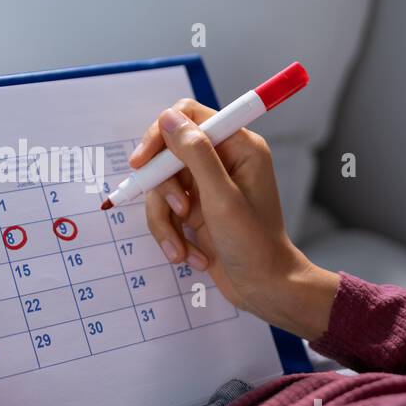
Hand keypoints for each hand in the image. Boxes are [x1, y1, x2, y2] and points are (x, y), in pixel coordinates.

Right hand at [131, 100, 338, 340]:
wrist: (263, 289)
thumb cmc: (254, 244)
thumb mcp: (222, 198)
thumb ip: (196, 154)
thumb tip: (168, 118)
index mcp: (238, 146)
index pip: (188, 116)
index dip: (161, 134)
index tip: (142, 161)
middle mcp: (222, 161)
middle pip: (167, 154)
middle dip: (164, 189)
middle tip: (176, 212)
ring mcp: (206, 186)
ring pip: (161, 187)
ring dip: (166, 221)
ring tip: (182, 249)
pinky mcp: (195, 210)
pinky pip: (165, 211)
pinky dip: (171, 235)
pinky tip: (190, 255)